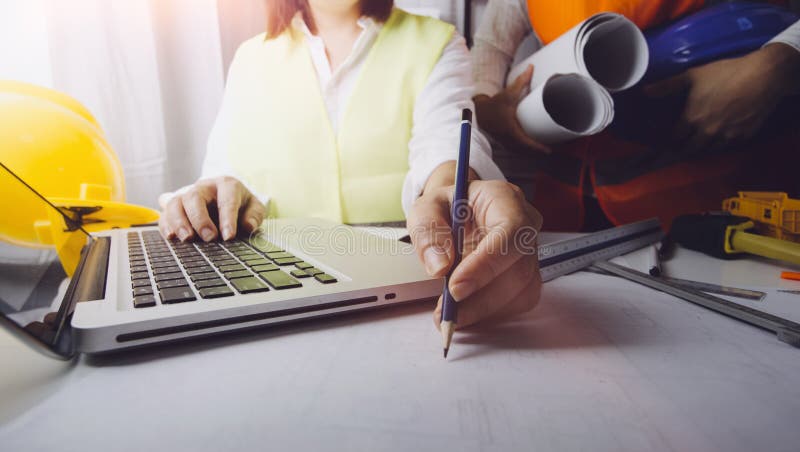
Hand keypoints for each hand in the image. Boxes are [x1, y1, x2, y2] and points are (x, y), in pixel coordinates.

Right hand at [159, 176, 265, 241]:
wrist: (225, 199)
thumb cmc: (241, 205)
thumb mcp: (254, 207)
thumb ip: (254, 216)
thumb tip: (248, 226)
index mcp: (226, 184)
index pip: (226, 198)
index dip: (227, 218)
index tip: (229, 237)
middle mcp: (204, 187)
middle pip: (194, 197)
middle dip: (200, 219)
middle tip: (209, 238)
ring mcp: (186, 195)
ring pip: (175, 203)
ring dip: (179, 222)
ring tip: (187, 239)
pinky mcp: (175, 207)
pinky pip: (165, 213)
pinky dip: (166, 225)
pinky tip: (171, 237)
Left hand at [407, 164, 543, 328]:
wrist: (457, 211)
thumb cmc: (446, 207)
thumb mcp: (425, 209)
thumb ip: (428, 234)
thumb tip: (440, 267)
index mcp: (504, 199)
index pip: (510, 232)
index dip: (486, 264)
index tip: (455, 288)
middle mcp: (525, 225)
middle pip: (518, 269)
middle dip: (481, 298)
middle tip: (447, 314)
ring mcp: (530, 251)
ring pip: (521, 291)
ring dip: (485, 309)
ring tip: (451, 315)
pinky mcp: (527, 275)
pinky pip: (518, 301)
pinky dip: (491, 312)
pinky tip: (467, 311)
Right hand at [474, 65, 551, 154]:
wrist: (478, 110)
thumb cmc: (493, 103)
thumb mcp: (508, 93)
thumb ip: (521, 81)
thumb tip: (531, 68)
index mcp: (511, 129)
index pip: (527, 142)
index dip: (538, 148)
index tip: (548, 150)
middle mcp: (507, 138)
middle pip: (525, 149)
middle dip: (537, 150)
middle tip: (549, 149)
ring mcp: (504, 141)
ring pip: (520, 150)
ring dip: (530, 151)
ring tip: (542, 149)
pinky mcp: (502, 140)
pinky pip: (514, 148)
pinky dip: (522, 149)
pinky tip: (528, 148)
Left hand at [644, 43, 799, 152]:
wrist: (764, 75)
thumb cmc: (726, 73)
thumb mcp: (693, 75)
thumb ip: (668, 86)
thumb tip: (645, 91)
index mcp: (692, 119)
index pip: (674, 139)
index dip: (669, 142)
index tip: (666, 142)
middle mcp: (707, 132)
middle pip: (690, 150)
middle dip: (683, 149)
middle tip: (679, 148)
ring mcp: (727, 136)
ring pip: (710, 150)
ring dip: (702, 149)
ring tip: (698, 144)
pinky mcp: (745, 135)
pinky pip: (729, 146)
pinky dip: (722, 144)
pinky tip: (720, 139)